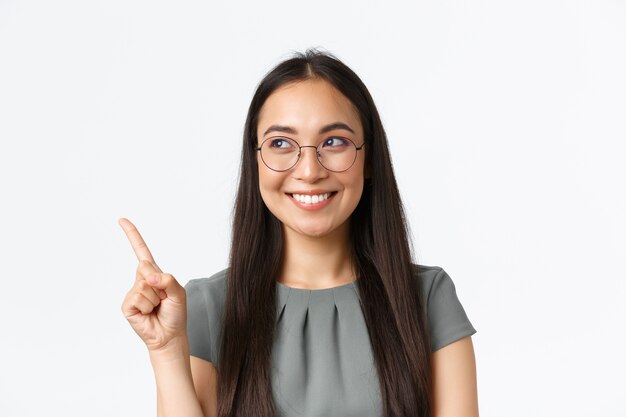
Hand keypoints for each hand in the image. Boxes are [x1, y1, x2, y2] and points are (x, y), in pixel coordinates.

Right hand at [119, 218, 186, 351]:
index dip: (132, 235)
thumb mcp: (179, 292)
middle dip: (159, 283)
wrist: (169, 336)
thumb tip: (149, 277)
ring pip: (144, 285)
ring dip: (155, 298)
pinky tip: (148, 313)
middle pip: (146, 267)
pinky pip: (138, 297)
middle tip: (163, 299)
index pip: (141, 251)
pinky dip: (147, 306)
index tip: (122, 220)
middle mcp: (141, 280)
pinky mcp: (127, 305)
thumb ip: (168, 280)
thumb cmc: (175, 313)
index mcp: (153, 274)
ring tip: (157, 307)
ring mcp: (133, 292)